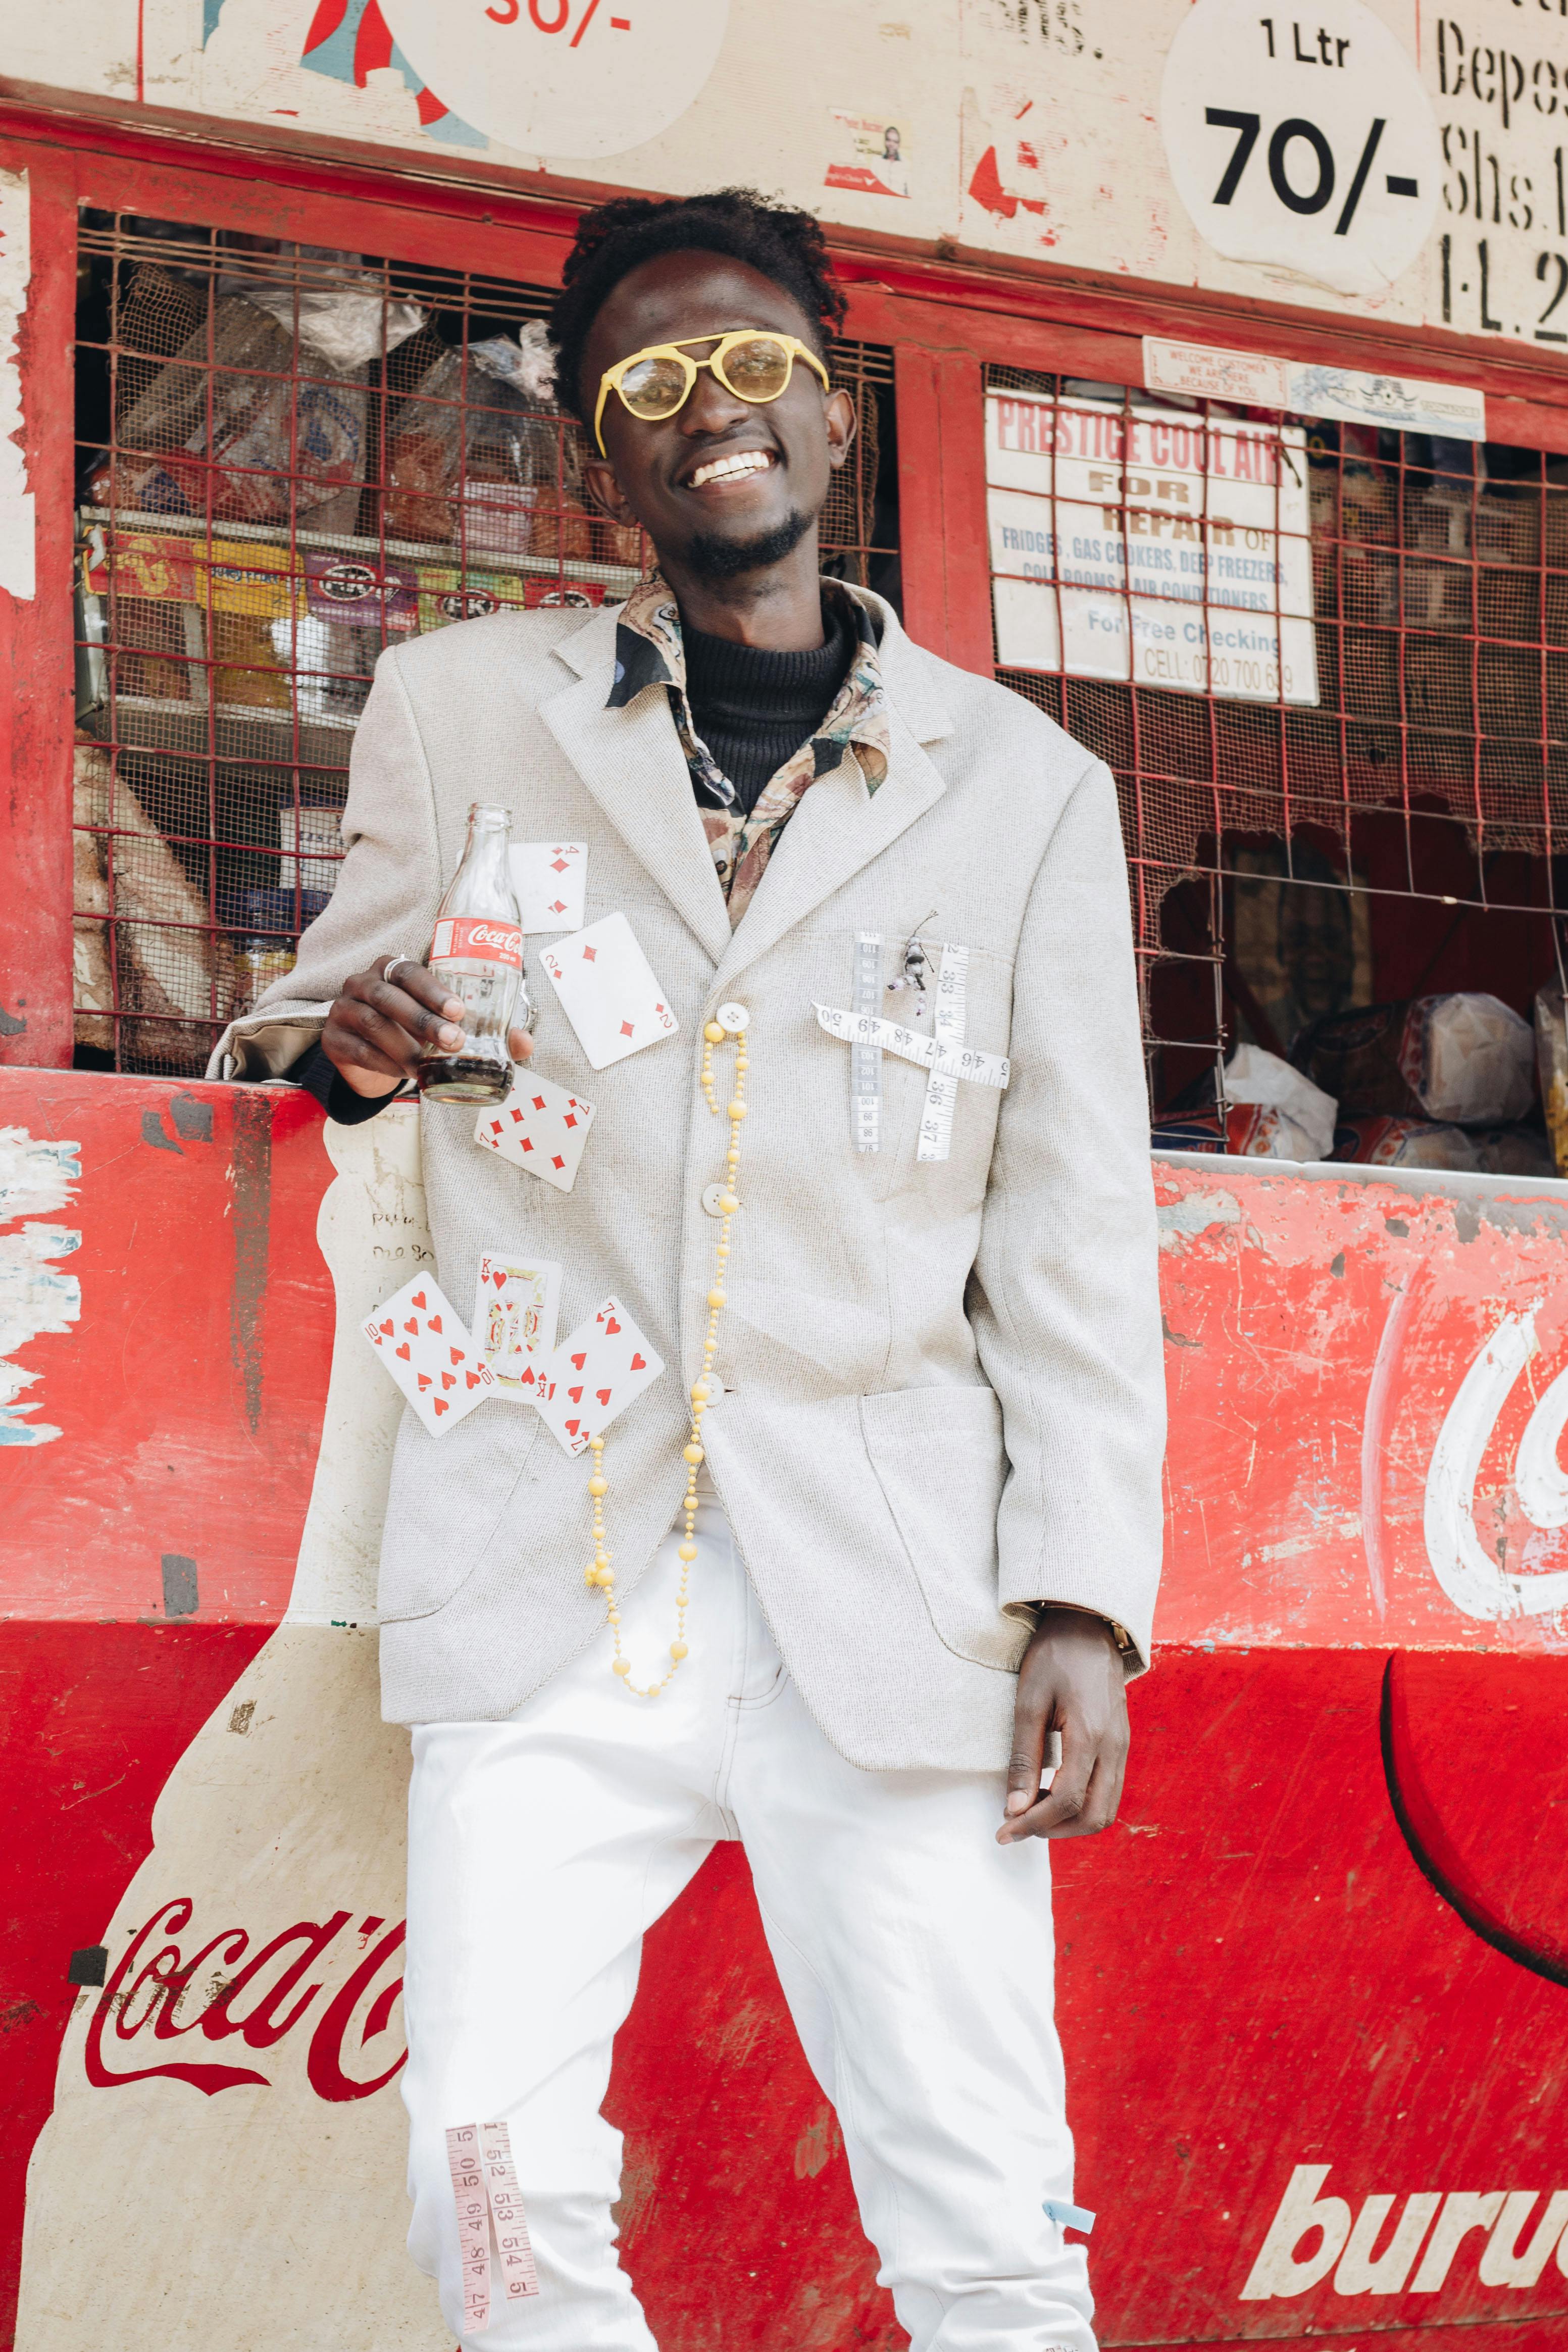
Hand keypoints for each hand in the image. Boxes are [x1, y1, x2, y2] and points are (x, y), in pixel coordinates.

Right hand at [321, 955, 534, 1099]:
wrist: (368, 1056)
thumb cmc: (412, 1031)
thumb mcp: (443, 1025)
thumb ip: (484, 1031)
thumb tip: (525, 1044)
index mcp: (391, 970)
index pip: (409, 971)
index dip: (433, 989)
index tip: (459, 1011)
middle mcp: (363, 983)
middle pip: (389, 996)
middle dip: (423, 1020)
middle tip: (454, 1042)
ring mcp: (344, 1009)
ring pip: (372, 1023)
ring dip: (403, 1046)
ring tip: (426, 1066)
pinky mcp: (334, 1039)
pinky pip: (358, 1050)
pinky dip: (382, 1063)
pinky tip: (402, 1074)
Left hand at [996, 1608, 1128, 1843]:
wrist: (1087, 1626)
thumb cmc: (1053, 1658)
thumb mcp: (1028, 1702)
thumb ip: (1023, 1758)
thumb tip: (1014, 1808)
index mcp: (1090, 1735)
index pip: (1067, 1801)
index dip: (1033, 1824)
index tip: (1003, 1831)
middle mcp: (1114, 1747)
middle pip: (1094, 1817)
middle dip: (1054, 1831)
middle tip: (1017, 1824)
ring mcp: (1122, 1747)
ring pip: (1106, 1810)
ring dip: (1070, 1822)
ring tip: (1034, 1808)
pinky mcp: (1121, 1744)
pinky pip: (1109, 1791)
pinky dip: (1083, 1805)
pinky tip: (1054, 1792)